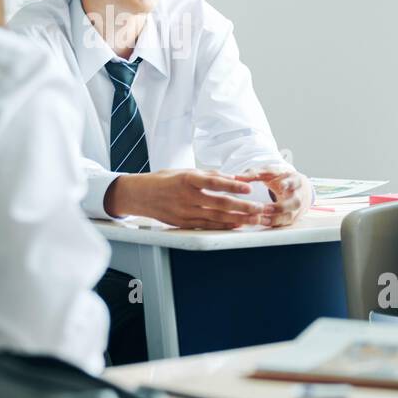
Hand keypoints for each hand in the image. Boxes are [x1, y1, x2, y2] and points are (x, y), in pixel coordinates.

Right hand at [104, 169, 274, 228]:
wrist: (139, 195)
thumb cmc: (162, 180)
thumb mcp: (183, 171)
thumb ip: (208, 174)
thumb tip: (232, 176)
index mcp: (187, 179)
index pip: (215, 182)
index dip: (233, 185)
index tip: (248, 187)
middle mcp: (187, 197)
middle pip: (220, 203)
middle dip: (242, 207)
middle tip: (259, 209)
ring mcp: (185, 212)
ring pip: (216, 217)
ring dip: (237, 219)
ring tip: (254, 219)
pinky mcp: (183, 223)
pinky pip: (207, 226)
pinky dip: (223, 226)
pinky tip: (236, 226)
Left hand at [234, 167, 309, 226]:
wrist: (295, 188)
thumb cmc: (279, 178)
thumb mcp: (268, 173)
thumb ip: (253, 174)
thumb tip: (236, 177)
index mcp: (295, 181)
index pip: (295, 182)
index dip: (289, 184)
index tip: (282, 186)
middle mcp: (298, 196)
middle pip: (294, 203)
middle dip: (281, 207)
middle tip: (266, 209)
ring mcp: (296, 209)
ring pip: (289, 216)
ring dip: (275, 219)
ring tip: (261, 220)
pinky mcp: (290, 219)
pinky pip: (283, 224)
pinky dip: (272, 224)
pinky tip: (261, 224)